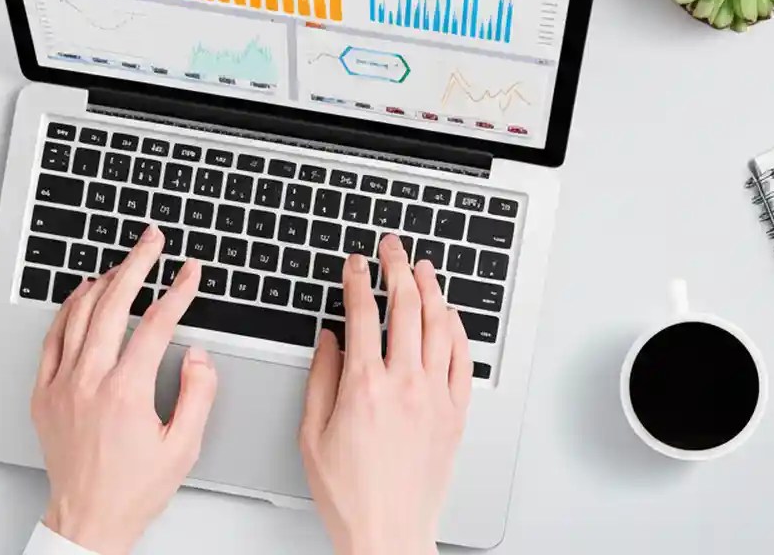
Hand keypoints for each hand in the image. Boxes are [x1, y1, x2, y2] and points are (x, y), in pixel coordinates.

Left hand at [30, 225, 216, 554]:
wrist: (88, 519)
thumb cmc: (133, 489)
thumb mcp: (183, 447)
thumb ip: (197, 395)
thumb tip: (196, 354)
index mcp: (126, 393)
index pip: (156, 325)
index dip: (177, 292)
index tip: (190, 272)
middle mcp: (89, 382)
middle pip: (114, 304)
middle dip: (137, 264)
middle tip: (152, 240)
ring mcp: (62, 385)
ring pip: (80, 315)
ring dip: (104, 281)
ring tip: (124, 262)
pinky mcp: (44, 393)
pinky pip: (53, 338)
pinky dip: (69, 310)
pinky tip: (84, 295)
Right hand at [299, 234, 472, 554]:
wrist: (388, 530)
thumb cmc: (349, 492)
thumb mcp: (312, 433)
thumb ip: (321, 378)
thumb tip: (329, 339)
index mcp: (363, 386)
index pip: (361, 313)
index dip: (357, 279)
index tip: (356, 262)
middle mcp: (404, 384)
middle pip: (405, 307)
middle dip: (396, 267)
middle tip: (392, 247)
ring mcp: (435, 397)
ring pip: (438, 326)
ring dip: (430, 289)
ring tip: (423, 268)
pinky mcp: (455, 414)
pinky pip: (462, 360)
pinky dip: (457, 330)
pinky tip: (449, 316)